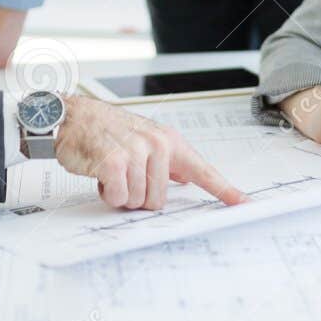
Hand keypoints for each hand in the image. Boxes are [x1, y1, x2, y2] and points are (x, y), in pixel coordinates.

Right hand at [55, 95, 245, 209]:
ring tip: (112, 171)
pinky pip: (119, 198)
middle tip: (124, 176)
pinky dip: (108, 193)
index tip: (244, 203)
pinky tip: (102, 174)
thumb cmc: (108, 130)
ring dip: (120, 193)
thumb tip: (187, 177)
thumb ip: (168, 161)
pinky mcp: (114, 162)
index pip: (203, 170)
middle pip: (159, 201)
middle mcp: (157, 145)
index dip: (225, 190)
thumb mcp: (145, 140)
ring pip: (137, 201)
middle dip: (137, 196)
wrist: (76, 117)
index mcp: (169, 142)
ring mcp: (136, 152)